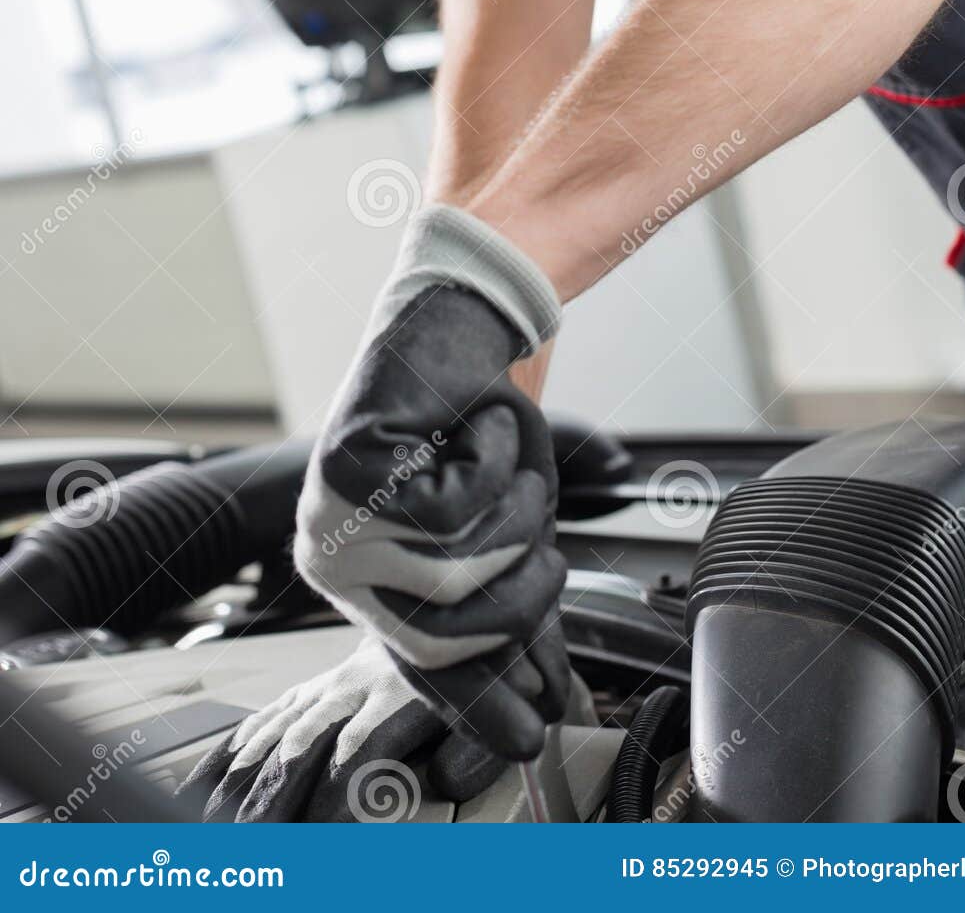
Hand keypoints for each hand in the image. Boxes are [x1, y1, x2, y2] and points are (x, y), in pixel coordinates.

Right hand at [174, 629, 503, 821]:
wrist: (443, 601)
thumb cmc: (473, 671)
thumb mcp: (488, 706)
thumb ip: (472, 748)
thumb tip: (444, 781)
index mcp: (399, 697)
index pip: (359, 753)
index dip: (336, 798)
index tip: (319, 838)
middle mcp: (350, 690)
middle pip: (301, 750)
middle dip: (271, 805)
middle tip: (245, 848)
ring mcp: (319, 690)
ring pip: (269, 739)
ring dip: (238, 790)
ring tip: (210, 833)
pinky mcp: (301, 694)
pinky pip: (255, 726)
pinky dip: (223, 762)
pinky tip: (198, 794)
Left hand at [293, 204, 570, 760]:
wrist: (463, 320)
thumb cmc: (480, 423)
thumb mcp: (510, 526)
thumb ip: (514, 599)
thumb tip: (546, 688)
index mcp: (370, 579)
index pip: (422, 664)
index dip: (482, 702)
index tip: (529, 733)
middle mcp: (337, 559)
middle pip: (449, 629)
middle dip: (524, 586)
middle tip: (542, 534)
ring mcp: (330, 517)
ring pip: (455, 567)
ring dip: (514, 507)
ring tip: (496, 458)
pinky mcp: (340, 469)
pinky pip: (449, 507)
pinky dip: (492, 460)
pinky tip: (473, 426)